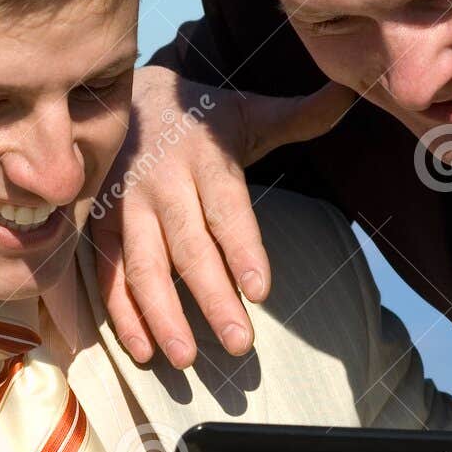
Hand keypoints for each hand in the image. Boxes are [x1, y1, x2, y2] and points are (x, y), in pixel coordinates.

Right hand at [94, 65, 355, 367]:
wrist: (124, 96)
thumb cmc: (200, 118)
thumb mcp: (246, 112)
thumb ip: (298, 115)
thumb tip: (351, 93)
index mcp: (204, 157)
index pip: (227, 208)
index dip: (243, 248)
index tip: (260, 290)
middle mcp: (162, 182)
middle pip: (189, 248)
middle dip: (213, 298)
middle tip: (240, 344)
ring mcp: (126, 206)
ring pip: (144, 267)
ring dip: (163, 316)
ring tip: (187, 358)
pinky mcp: (100, 225)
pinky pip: (108, 274)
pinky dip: (122, 315)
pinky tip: (143, 351)